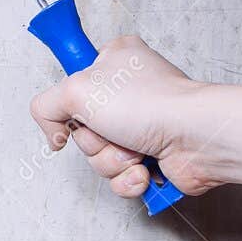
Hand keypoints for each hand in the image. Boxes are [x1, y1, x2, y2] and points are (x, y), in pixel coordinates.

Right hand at [28, 35, 227, 199]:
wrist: (195, 138)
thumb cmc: (152, 103)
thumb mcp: (77, 89)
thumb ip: (46, 106)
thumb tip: (51, 132)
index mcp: (115, 61)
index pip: (74, 79)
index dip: (71, 99)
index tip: (77, 103)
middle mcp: (129, 93)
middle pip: (81, 128)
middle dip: (93, 140)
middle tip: (110, 129)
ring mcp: (141, 127)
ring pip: (99, 157)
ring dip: (112, 161)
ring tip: (134, 149)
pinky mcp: (152, 158)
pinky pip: (120, 178)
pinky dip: (129, 179)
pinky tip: (145, 169)